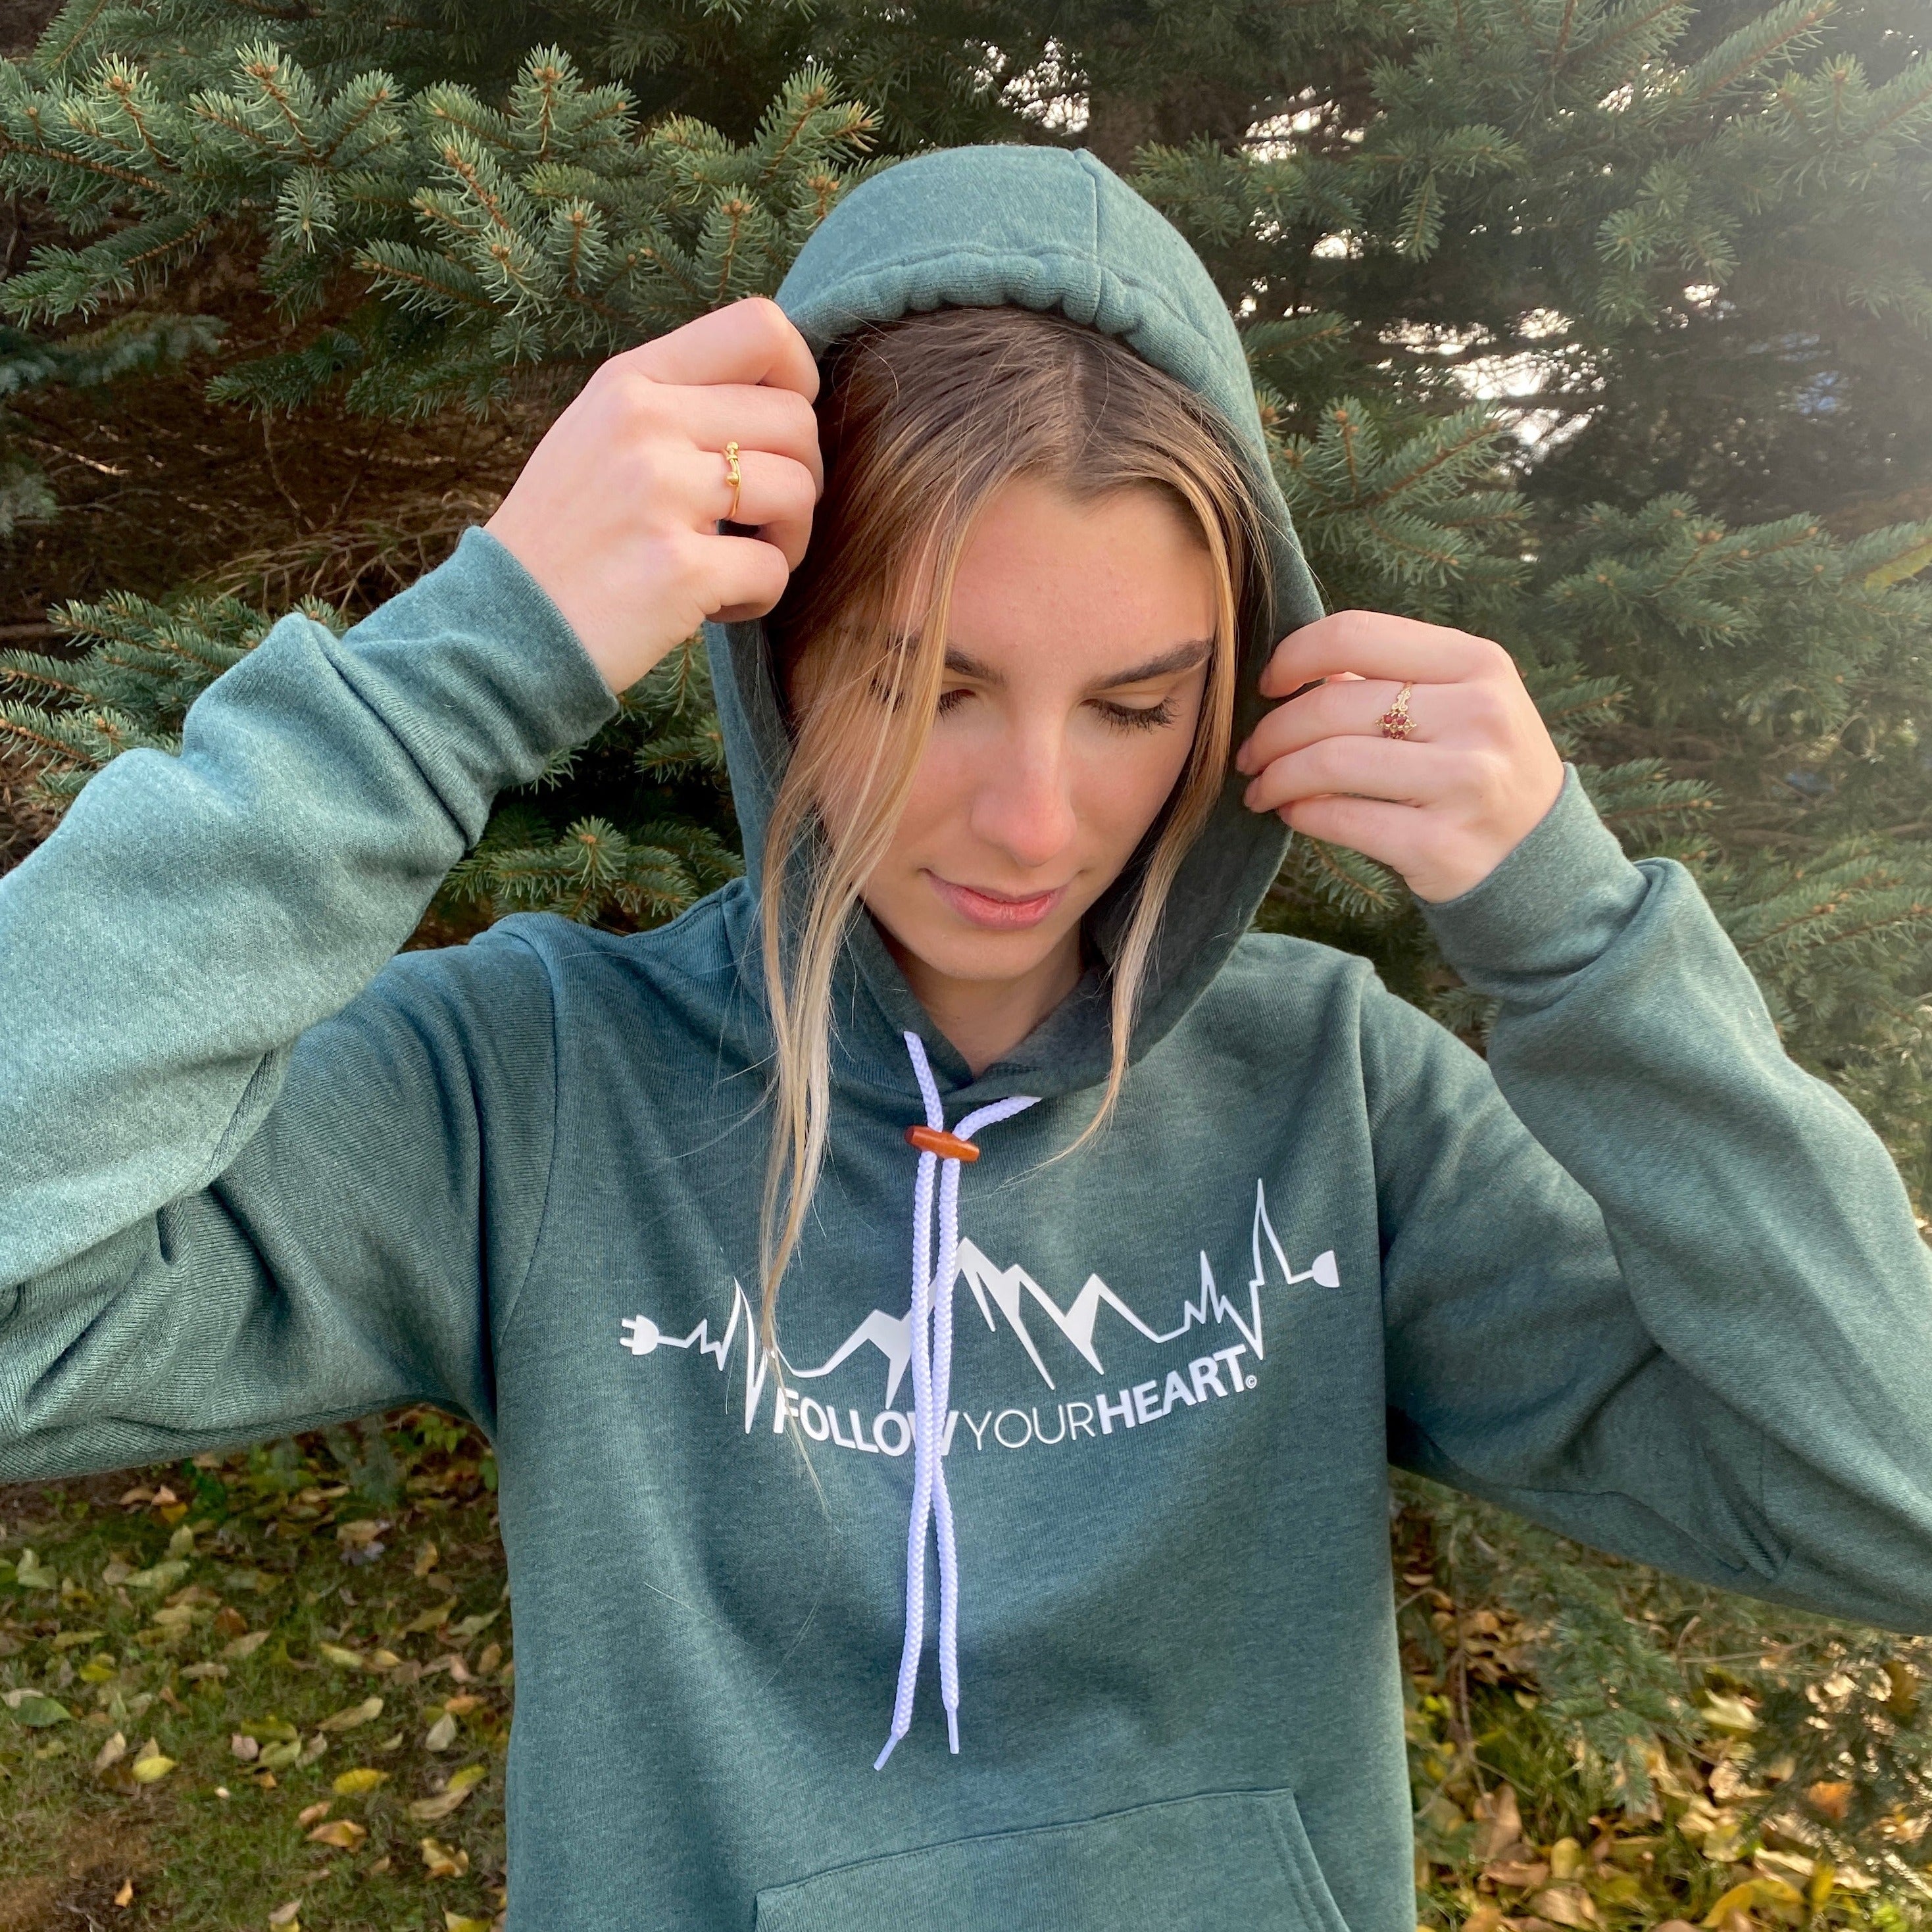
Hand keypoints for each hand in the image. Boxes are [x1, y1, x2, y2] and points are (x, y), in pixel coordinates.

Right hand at [485, 296, 822, 692]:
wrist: (498, 630)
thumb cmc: (564, 540)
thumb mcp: (597, 437)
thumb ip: (674, 404)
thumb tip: (778, 395)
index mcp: (630, 382)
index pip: (758, 327)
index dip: (799, 379)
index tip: (779, 434)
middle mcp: (644, 423)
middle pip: (796, 420)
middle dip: (801, 479)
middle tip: (760, 523)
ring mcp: (659, 494)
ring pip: (798, 492)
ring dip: (789, 542)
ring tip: (737, 566)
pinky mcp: (677, 569)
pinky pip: (773, 571)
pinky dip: (758, 599)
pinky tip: (710, 608)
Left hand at [1233, 611, 1564, 903]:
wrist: (1540, 857)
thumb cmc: (1478, 764)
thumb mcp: (1461, 701)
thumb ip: (1389, 675)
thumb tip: (1296, 671)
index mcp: (1478, 662)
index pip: (1356, 634)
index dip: (1293, 656)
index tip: (1269, 685)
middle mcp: (1478, 714)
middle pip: (1332, 705)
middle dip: (1271, 731)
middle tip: (1249, 753)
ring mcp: (1464, 781)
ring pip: (1329, 762)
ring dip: (1275, 776)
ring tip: (1260, 787)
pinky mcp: (1440, 844)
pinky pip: (1341, 819)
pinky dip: (1301, 814)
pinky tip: (1293, 813)